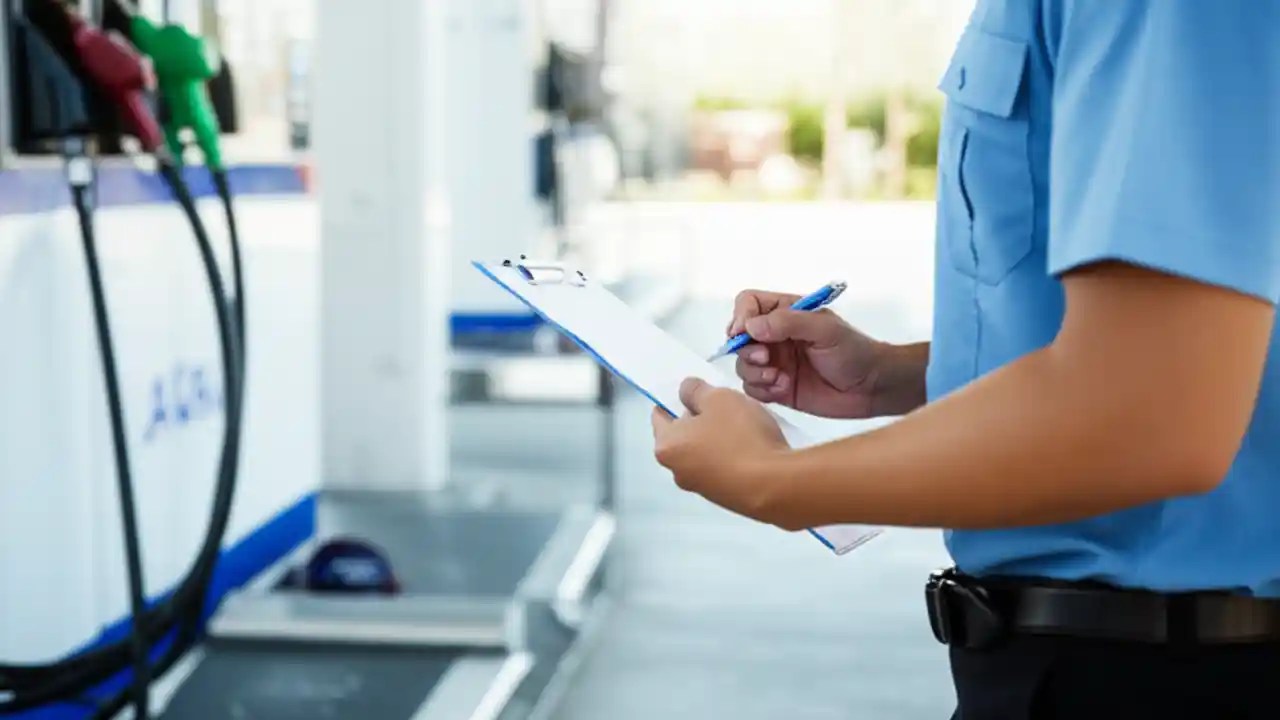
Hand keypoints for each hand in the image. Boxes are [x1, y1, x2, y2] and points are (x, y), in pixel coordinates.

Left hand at [651, 377, 793, 525]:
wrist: (775, 485)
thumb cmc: (740, 436)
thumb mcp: (718, 398)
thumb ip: (696, 390)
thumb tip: (684, 392)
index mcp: (666, 447)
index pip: (660, 416)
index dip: (674, 399)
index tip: (694, 392)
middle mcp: (677, 471)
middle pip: (682, 436)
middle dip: (698, 420)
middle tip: (722, 406)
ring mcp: (701, 489)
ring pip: (703, 453)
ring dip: (716, 439)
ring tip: (742, 426)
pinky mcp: (725, 499)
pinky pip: (721, 469)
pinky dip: (730, 457)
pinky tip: (752, 447)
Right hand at [727, 289, 887, 418]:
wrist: (872, 388)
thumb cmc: (854, 351)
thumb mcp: (825, 329)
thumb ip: (788, 323)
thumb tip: (751, 326)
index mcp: (787, 313)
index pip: (749, 304)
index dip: (741, 316)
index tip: (743, 332)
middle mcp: (776, 336)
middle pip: (739, 337)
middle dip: (747, 350)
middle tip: (767, 359)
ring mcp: (776, 363)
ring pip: (743, 364)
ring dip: (754, 373)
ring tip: (779, 379)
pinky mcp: (777, 388)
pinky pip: (753, 389)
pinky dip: (762, 390)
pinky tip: (784, 389)